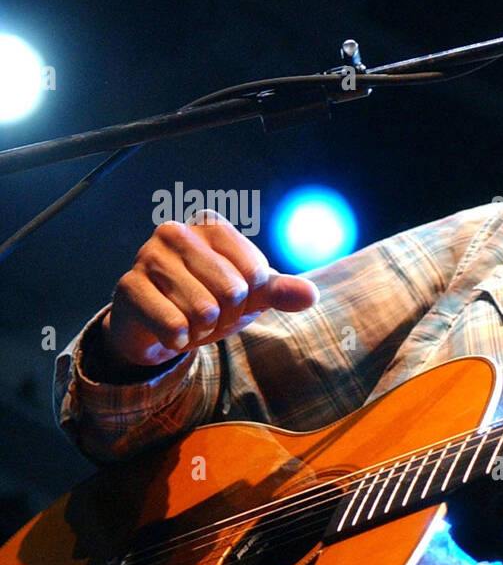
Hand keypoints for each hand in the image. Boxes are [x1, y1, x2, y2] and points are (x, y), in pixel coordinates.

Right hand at [101, 211, 318, 367]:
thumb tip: (310, 294)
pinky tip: (169, 331)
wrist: (159, 328)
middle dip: (226, 315)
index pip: (255, 273)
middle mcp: (177, 232)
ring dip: (202, 329)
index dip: (249, 298)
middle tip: (207, 312)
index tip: (231, 298)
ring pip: (203, 310)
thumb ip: (281, 292)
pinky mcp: (129, 287)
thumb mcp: (252, 296)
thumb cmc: (210, 302)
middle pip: (232, 291)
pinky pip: (173, 325)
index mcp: (211, 225)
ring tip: (188, 320)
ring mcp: (148, 256)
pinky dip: (178, 339)